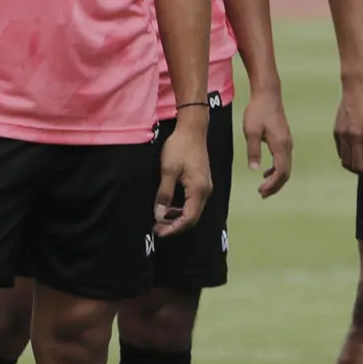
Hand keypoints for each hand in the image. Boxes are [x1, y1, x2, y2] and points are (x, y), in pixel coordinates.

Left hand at [155, 119, 212, 238]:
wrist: (192, 130)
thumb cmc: (179, 148)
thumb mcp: (168, 170)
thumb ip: (164, 194)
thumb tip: (159, 215)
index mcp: (198, 190)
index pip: (188, 218)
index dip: (174, 228)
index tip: (158, 232)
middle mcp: (205, 191)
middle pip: (193, 217)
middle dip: (175, 226)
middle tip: (157, 229)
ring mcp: (205, 187)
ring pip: (193, 210)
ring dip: (178, 218)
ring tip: (160, 219)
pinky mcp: (202, 182)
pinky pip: (193, 202)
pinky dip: (181, 209)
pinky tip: (170, 207)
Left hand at [244, 88, 294, 198]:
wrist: (268, 95)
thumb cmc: (258, 111)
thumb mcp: (251, 132)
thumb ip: (253, 151)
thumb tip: (254, 170)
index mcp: (281, 145)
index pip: (281, 171)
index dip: (273, 184)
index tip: (261, 191)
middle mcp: (288, 145)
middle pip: (286, 172)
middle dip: (275, 186)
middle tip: (262, 194)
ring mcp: (288, 142)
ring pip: (286, 167)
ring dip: (276, 179)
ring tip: (264, 188)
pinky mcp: (284, 139)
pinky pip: (284, 160)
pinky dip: (277, 170)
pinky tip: (266, 172)